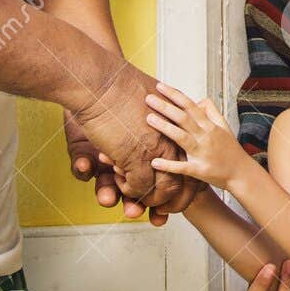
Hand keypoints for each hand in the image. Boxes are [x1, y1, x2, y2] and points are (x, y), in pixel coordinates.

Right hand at [70, 68, 189, 217]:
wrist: (101, 82)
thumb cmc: (118, 86)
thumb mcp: (148, 94)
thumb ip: (156, 104)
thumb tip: (157, 98)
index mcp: (176, 125)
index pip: (188, 157)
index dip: (186, 175)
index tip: (182, 188)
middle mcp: (170, 140)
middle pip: (183, 178)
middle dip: (177, 198)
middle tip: (169, 208)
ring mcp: (154, 151)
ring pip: (162, 187)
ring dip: (153, 199)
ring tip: (143, 203)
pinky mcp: (135, 159)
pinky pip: (138, 187)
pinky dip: (130, 191)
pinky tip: (121, 184)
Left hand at [144, 82, 251, 188]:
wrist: (241, 173)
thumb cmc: (230, 150)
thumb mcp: (224, 127)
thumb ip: (212, 112)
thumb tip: (198, 100)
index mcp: (210, 126)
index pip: (191, 106)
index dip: (175, 95)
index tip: (160, 86)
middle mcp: (206, 137)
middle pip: (183, 118)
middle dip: (165, 107)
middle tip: (148, 98)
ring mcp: (202, 154)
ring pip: (182, 138)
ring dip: (164, 127)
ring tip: (148, 118)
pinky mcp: (200, 170)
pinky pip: (182, 167)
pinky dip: (168, 165)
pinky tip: (154, 162)